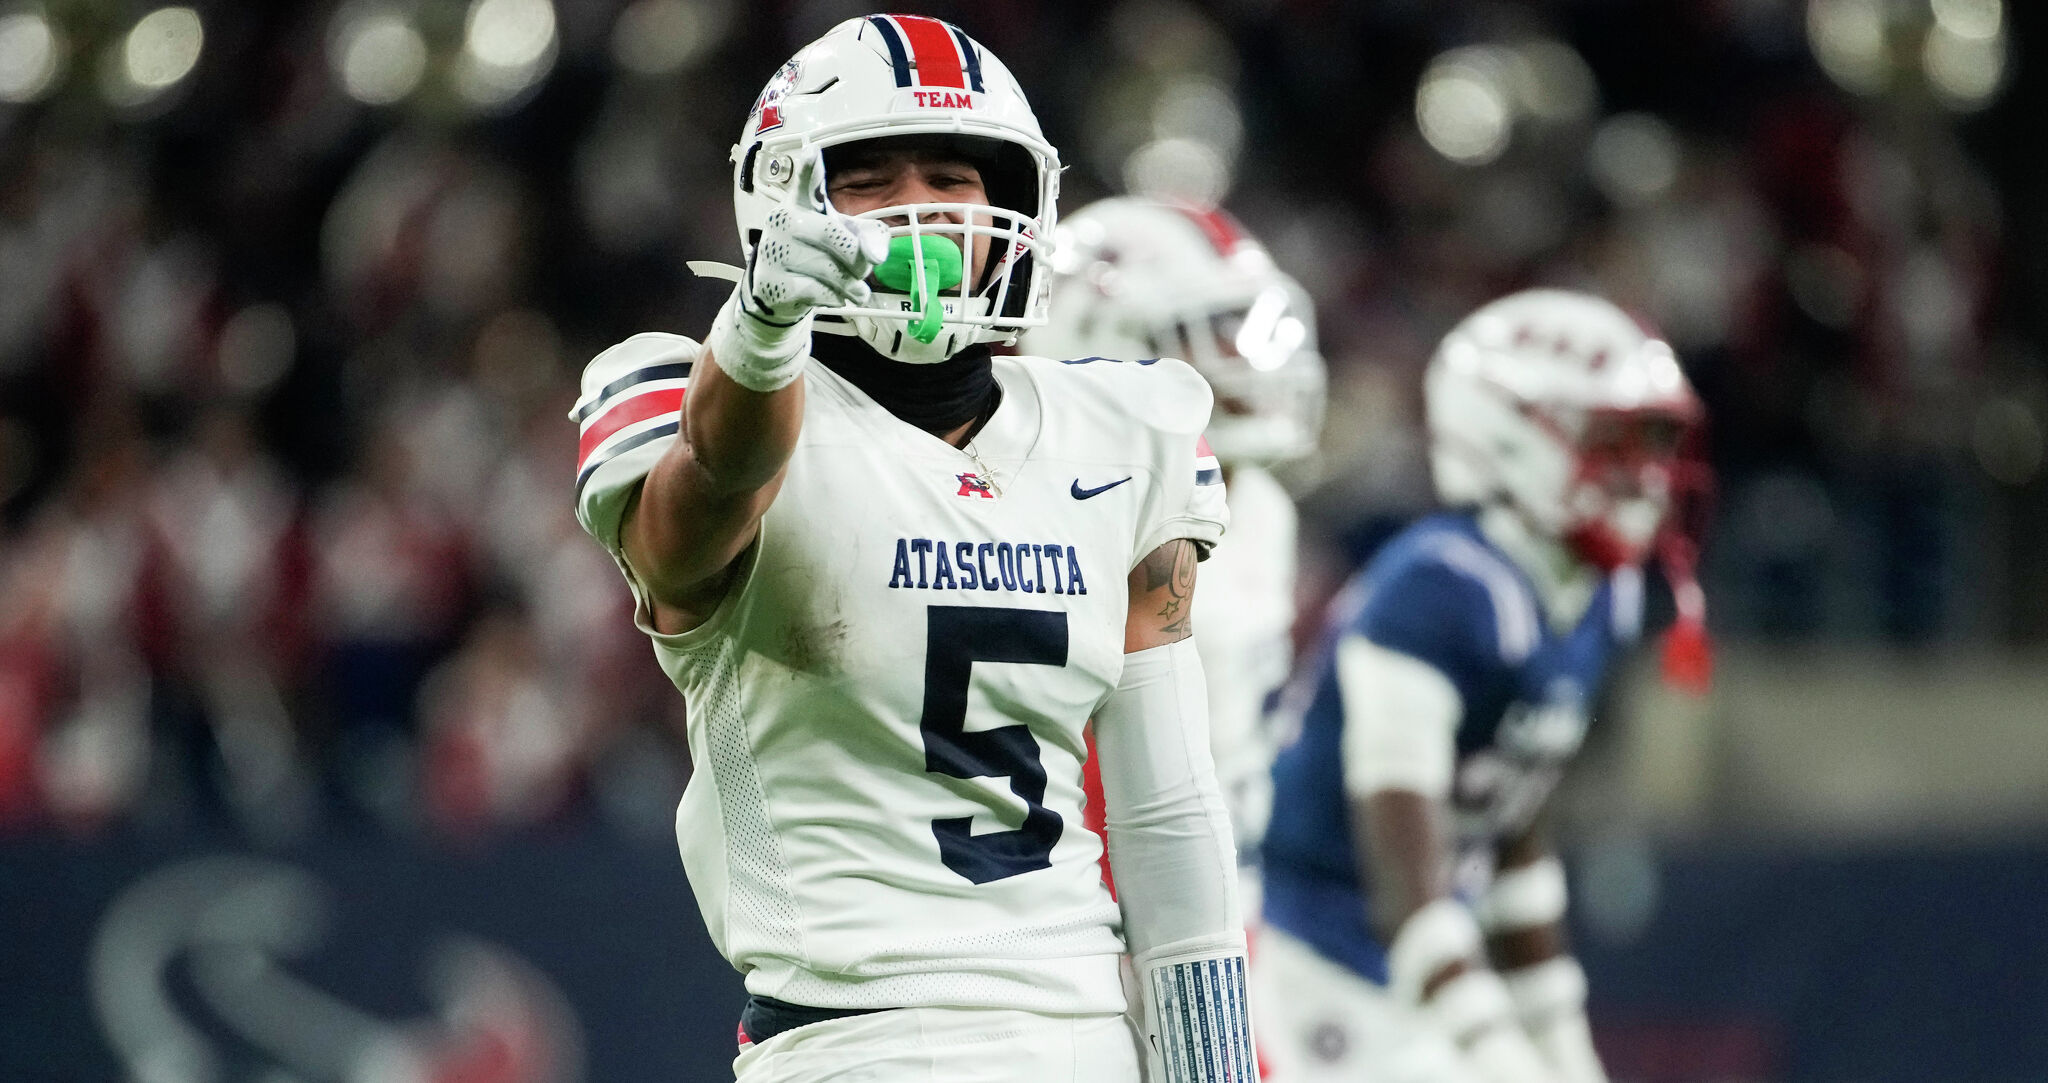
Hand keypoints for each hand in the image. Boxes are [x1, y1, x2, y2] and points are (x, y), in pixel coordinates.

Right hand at [740, 153, 890, 324]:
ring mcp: (773, 248)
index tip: (811, 152)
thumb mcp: (848, 239)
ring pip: (827, 267)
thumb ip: (870, 236)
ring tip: (855, 289)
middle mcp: (783, 219)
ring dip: (850, 283)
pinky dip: (833, 297)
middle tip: (865, 270)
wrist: (782, 293)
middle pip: (832, 232)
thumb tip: (876, 255)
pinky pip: (816, 289)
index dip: (810, 169)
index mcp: (803, 202)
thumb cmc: (818, 255)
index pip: (807, 182)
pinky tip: (833, 296)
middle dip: (856, 257)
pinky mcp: (770, 279)